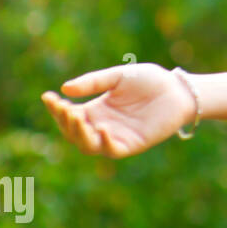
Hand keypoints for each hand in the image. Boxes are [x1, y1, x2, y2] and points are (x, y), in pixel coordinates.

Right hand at [41, 63, 196, 158]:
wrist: (179, 89)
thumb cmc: (149, 81)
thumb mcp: (119, 76)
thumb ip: (95, 82)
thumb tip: (65, 88)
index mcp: (96, 110)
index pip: (68, 115)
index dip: (55, 108)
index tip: (48, 97)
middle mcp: (102, 125)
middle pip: (73, 133)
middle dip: (65, 122)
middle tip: (64, 108)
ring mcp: (117, 136)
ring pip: (89, 145)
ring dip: (80, 134)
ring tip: (77, 117)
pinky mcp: (133, 144)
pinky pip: (114, 150)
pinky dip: (106, 143)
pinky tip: (103, 130)